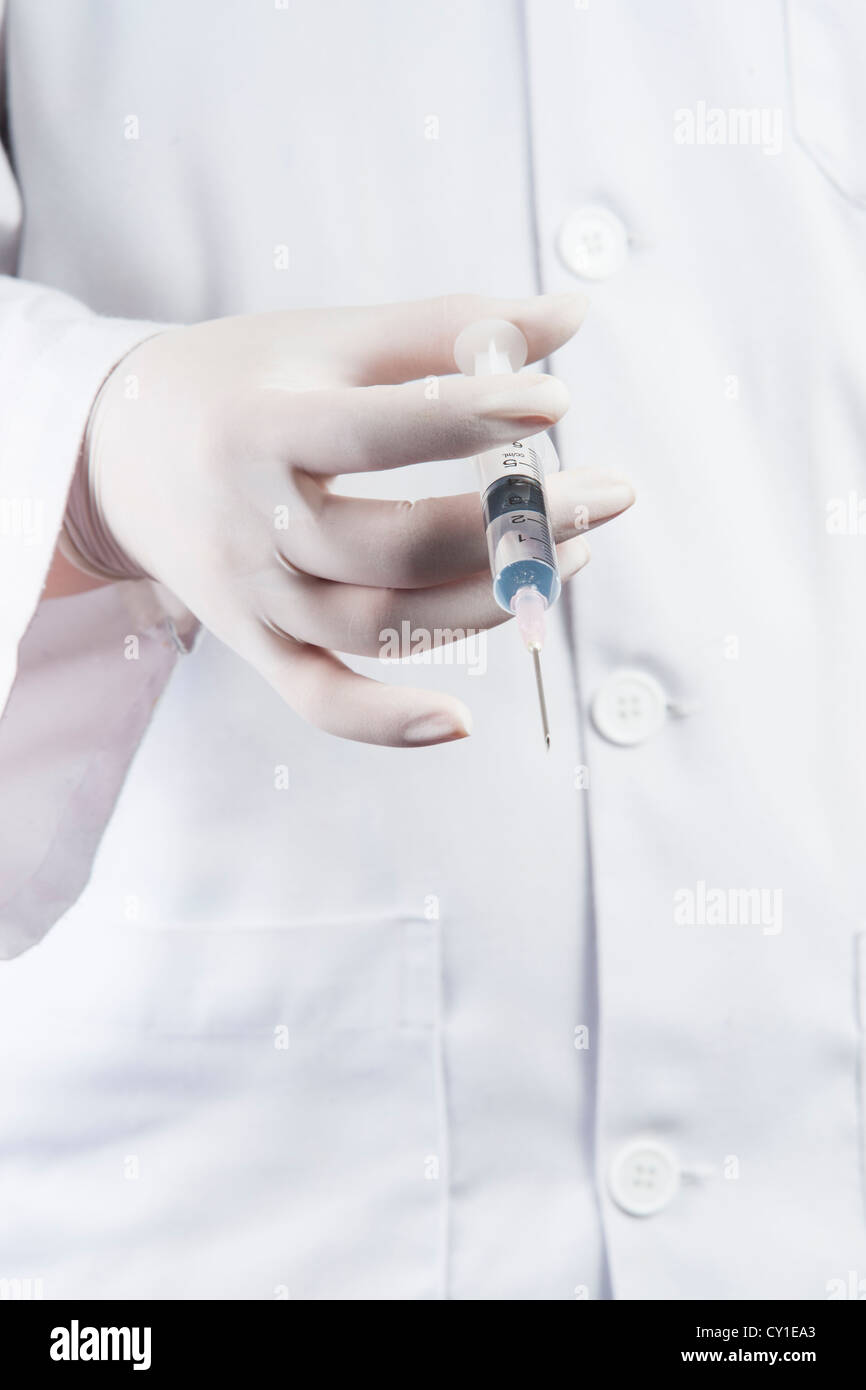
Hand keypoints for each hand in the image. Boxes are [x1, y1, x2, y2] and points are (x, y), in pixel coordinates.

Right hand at [80, 293, 632, 745]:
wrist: (121, 453)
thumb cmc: (244, 382)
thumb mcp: (329, 339)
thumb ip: (448, 327)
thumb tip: (574, 316)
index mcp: (264, 425)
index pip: (374, 432)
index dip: (469, 418)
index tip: (557, 405)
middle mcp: (253, 521)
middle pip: (394, 548)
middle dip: (511, 531)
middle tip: (607, 496)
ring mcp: (255, 596)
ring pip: (378, 625)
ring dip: (485, 605)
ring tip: (568, 559)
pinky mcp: (258, 644)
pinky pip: (319, 701)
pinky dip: (384, 723)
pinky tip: (459, 722)